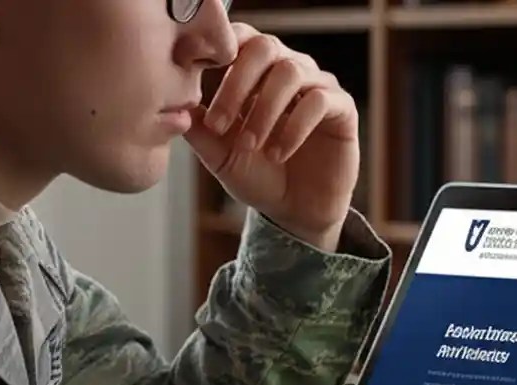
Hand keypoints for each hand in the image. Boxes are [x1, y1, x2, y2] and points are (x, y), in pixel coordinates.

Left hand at [183, 24, 359, 251]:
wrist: (295, 212)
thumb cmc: (258, 176)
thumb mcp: (219, 155)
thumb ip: (199, 128)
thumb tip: (174, 102)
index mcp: (257, 71)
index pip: (239, 38)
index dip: (215, 50)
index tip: (192, 75)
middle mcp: (289, 69)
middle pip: (264, 47)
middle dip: (236, 85)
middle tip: (219, 125)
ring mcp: (318, 85)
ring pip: (291, 72)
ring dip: (263, 110)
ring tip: (250, 145)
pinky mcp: (342, 108)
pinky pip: (318, 101)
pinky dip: (292, 128)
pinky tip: (277, 153)